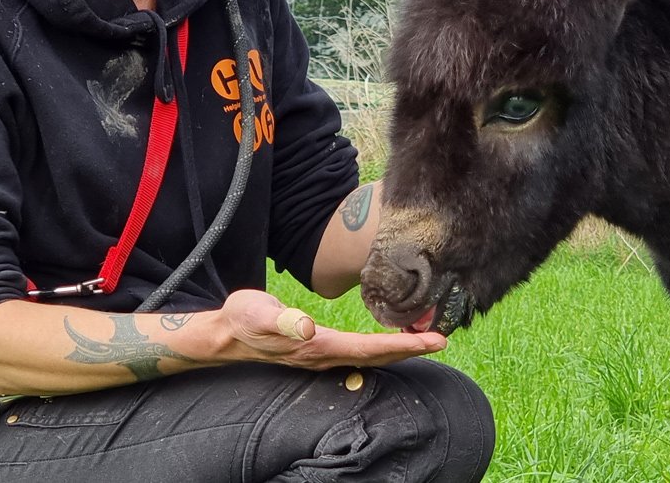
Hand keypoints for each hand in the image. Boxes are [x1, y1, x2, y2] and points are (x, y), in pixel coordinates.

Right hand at [213, 289, 445, 369]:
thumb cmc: (243, 319)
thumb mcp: (257, 313)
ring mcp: (322, 356)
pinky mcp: (319, 350)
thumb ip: (282, 320)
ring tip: (426, 340)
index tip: (433, 340)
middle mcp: (325, 356)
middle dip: (411, 350)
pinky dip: (382, 348)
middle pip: (377, 357)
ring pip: (370, 357)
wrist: (226, 333)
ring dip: (399, 351)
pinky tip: (391, 341)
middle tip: (443, 339)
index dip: (403, 345)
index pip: (370, 349)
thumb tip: (307, 327)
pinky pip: (360, 352)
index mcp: (318, 346)